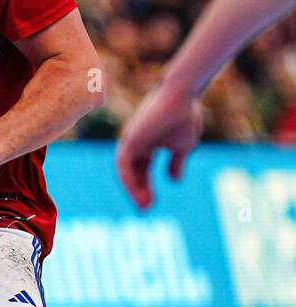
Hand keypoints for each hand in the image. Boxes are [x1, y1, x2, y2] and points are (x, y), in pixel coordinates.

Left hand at [116, 84, 202, 209]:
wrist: (182, 97)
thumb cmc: (183, 117)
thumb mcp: (182, 146)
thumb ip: (175, 162)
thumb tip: (173, 181)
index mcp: (146, 144)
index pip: (141, 170)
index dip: (145, 187)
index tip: (151, 203)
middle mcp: (134, 143)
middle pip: (132, 172)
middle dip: (138, 191)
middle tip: (145, 209)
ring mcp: (130, 140)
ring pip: (125, 170)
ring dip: (132, 189)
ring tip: (144, 205)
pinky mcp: (129, 138)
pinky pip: (123, 163)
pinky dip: (128, 178)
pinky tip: (136, 191)